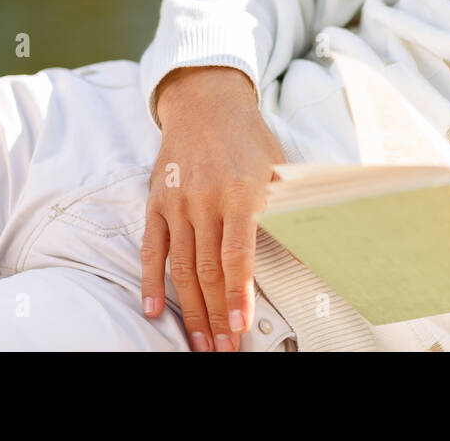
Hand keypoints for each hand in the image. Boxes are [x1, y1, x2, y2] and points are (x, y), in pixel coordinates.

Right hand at [140, 66, 285, 351]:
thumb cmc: (248, 137)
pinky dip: (150, 282)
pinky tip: (152, 310)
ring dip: (189, 309)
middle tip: (223, 347)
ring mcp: (177, 201)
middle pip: (207, 270)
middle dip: (216, 314)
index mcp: (240, 191)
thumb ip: (280, 206)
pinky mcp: (156, 201)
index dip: (238, 294)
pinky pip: (151, 248)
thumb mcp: (275, 167)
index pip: (236, 254)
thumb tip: (299, 248)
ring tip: (198, 341)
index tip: (241, 324)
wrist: (206, 101)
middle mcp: (205, 199)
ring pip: (180, 267)